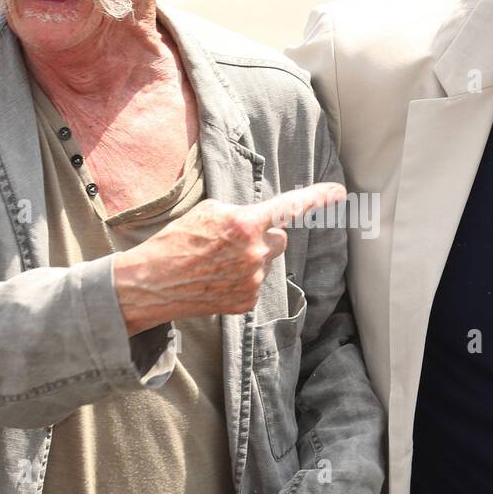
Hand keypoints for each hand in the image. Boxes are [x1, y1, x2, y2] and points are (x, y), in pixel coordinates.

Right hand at [113, 182, 345, 333]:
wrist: (153, 282)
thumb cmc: (177, 241)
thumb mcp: (208, 211)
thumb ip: (241, 213)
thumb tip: (260, 222)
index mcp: (245, 223)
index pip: (289, 207)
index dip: (317, 198)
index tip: (339, 192)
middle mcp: (255, 253)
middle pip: (279, 238)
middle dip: (263, 237)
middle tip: (231, 241)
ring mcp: (253, 280)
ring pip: (267, 262)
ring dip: (251, 259)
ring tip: (216, 263)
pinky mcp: (248, 301)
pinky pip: (256, 283)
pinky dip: (242, 280)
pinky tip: (217, 280)